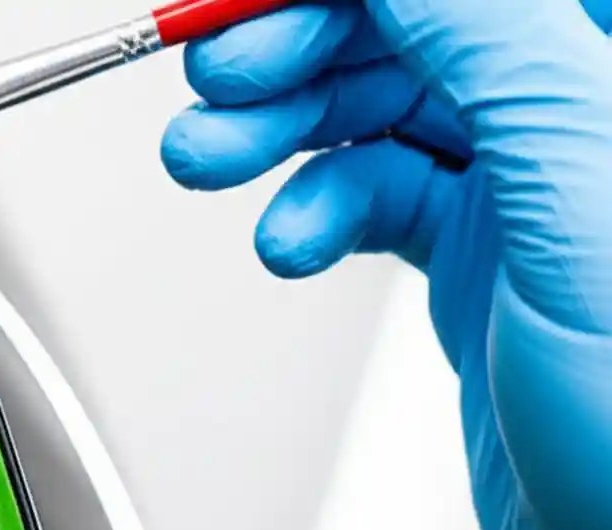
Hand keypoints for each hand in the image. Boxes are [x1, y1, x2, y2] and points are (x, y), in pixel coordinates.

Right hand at [161, 1, 611, 529]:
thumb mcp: (577, 182)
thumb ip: (487, 41)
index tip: (259, 9)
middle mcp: (569, 118)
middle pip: (409, 33)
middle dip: (297, 52)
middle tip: (217, 80)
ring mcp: (518, 186)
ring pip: (375, 112)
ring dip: (278, 132)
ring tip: (210, 160)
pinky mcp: (468, 251)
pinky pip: (368, 193)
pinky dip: (312, 208)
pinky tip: (289, 240)